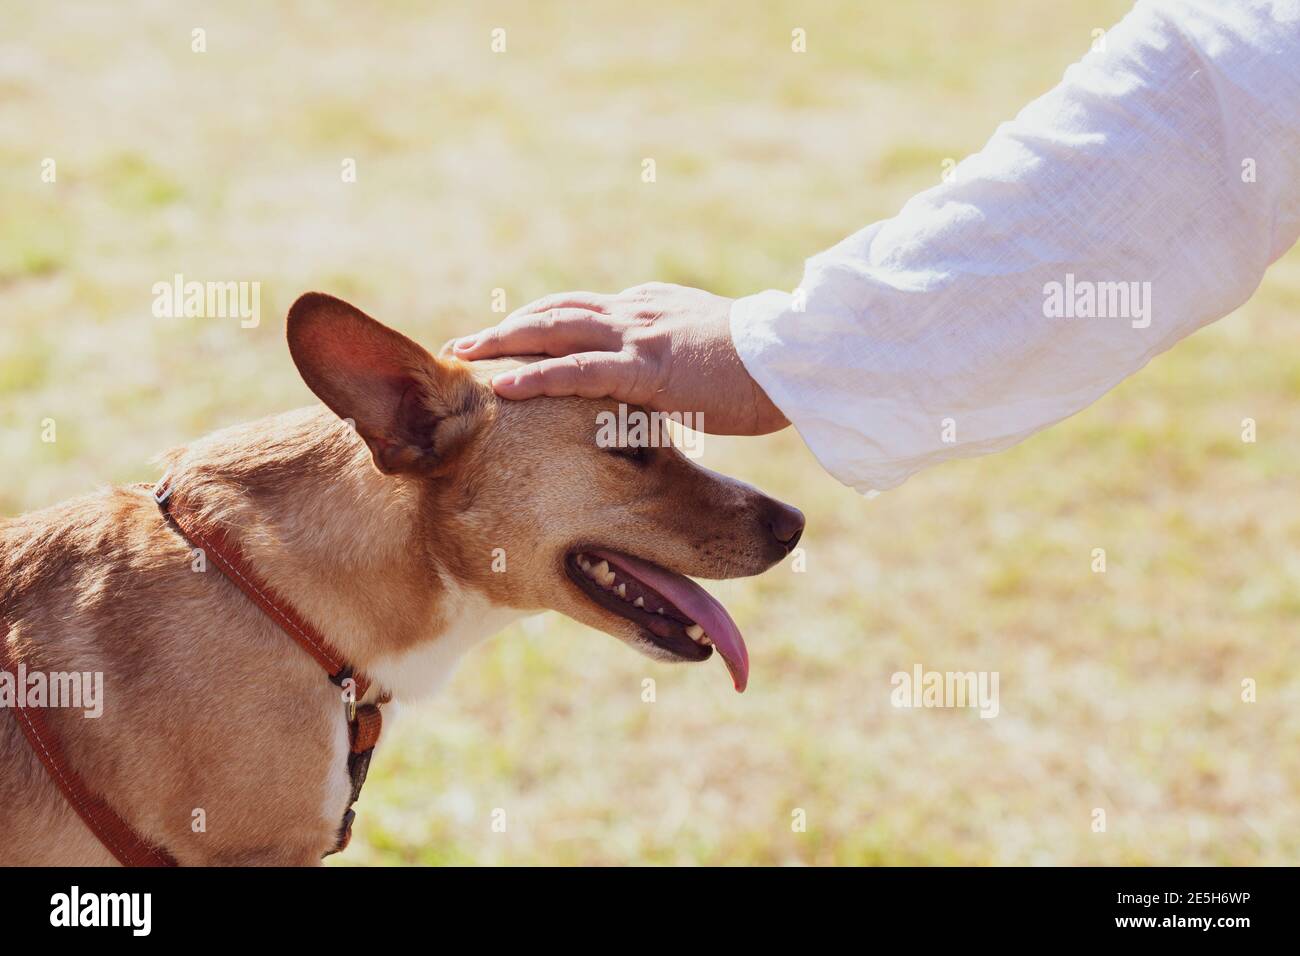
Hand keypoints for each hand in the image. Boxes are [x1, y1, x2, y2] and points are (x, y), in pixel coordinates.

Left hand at [452, 283, 788, 435]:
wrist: (802, 357)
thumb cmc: (769, 367)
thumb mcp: (715, 358)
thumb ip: (683, 365)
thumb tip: (672, 387)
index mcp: (653, 310)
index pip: (582, 312)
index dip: (541, 323)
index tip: (510, 334)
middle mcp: (638, 314)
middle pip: (556, 313)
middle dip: (508, 327)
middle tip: (465, 341)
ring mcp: (640, 337)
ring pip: (555, 332)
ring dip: (505, 343)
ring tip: (463, 354)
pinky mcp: (647, 369)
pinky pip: (578, 372)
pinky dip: (537, 377)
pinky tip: (502, 385)